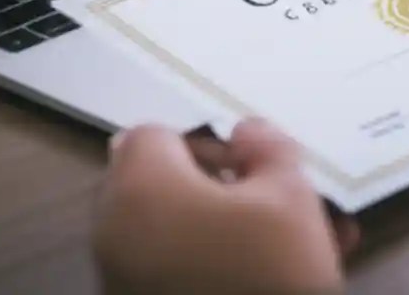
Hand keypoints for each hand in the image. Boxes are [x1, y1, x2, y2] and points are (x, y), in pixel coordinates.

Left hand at [94, 120, 359, 294]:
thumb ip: (269, 148)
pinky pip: (175, 266)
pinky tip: (271, 272)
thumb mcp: (290, 195)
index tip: (251, 166)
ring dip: (227, 225)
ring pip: (176, 230)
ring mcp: (121, 277)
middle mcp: (114, 230)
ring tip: (294, 238)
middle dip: (220, 185)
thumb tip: (247, 132)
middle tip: (272, 200)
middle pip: (162, 184)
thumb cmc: (268, 269)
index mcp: (139, 188)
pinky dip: (214, 260)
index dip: (207, 140)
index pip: (154, 134)